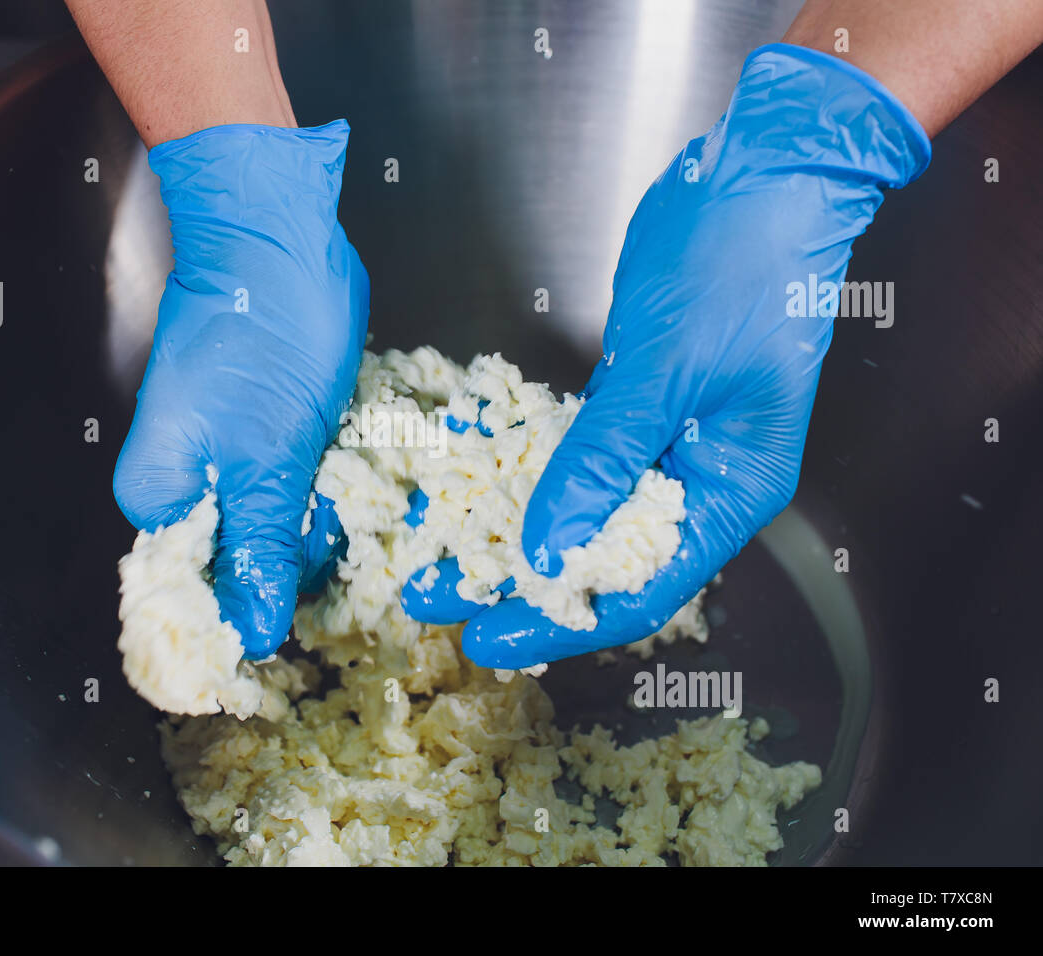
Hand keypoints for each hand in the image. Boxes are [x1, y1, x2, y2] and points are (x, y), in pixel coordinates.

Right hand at [114, 120, 367, 657]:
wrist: (280, 237)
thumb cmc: (262, 333)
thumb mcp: (265, 457)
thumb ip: (259, 549)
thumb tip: (256, 632)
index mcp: (163, 494)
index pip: (194, 594)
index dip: (243, 620)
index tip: (294, 637)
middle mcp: (190, 483)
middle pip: (240, 565)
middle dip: (294, 566)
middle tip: (337, 541)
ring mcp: (234, 458)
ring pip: (280, 528)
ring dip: (324, 526)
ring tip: (348, 494)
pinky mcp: (275, 436)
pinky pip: (302, 489)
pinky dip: (332, 491)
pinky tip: (359, 480)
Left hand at [404, 44, 928, 666]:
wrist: (762, 177)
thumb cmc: (741, 266)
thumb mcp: (669, 368)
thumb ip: (605, 458)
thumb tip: (547, 547)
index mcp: (731, 490)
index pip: (643, 587)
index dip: (560, 620)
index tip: (487, 638)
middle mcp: (697, 478)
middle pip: (600, 557)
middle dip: (514, 581)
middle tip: (435, 596)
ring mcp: (663, 440)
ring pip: (577, 507)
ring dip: (504, 526)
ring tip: (431, 550)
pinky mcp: (631, 400)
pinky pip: (568, 452)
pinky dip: (516, 467)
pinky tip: (458, 478)